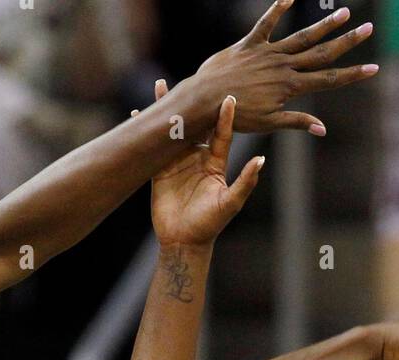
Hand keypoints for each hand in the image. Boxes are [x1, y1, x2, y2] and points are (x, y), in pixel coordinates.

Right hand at [138, 88, 262, 246]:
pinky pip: (152, 147)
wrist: (184, 243)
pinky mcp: (159, 171)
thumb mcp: (230, 203)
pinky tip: (138, 113)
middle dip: (194, 103)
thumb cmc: (210, 225)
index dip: (225, 115)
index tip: (228, 96)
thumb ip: (245, 181)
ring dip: (167, 109)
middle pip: (196, 124)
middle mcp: (197, 158)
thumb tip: (260, 160)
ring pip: (173, 130)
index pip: (221, 132)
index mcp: (215, 163)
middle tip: (195, 79)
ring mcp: (177, 162)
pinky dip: (145, 131)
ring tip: (161, 85)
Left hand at [190, 1, 375, 136]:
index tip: (373, 68)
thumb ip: (296, 121)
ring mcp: (268, 53)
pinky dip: (278, 8)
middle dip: (347, 42)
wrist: (206, 100)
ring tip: (344, 13)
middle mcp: (283, 66)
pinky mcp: (250, 44)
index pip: (328, 79)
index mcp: (290, 87)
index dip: (352, 74)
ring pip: (301, 36)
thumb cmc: (236, 116)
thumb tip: (322, 129)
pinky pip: (266, 23)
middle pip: (321, 52)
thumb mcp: (268, 123)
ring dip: (324, 25)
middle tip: (369, 29)